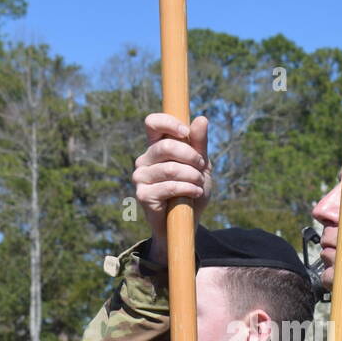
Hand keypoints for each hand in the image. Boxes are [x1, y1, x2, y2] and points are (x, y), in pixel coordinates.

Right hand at [132, 112, 211, 263]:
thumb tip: (201, 118)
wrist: (187, 222)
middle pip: (166, 147)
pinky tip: (195, 193)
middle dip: (191, 157)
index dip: (169, 123)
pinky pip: (169, 186)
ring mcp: (140, 177)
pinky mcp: (143, 195)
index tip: (185, 133)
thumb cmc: (193, 190)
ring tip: (199, 185)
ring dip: (192, 176)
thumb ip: (199, 143)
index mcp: (156, 147)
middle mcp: (144, 160)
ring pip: (171, 168)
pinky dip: (187, 189)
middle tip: (201, 168)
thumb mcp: (200, 165)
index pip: (152, 123)